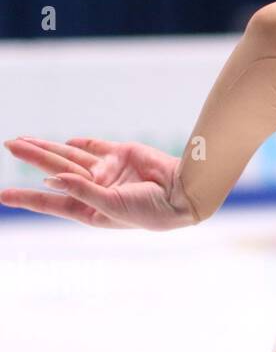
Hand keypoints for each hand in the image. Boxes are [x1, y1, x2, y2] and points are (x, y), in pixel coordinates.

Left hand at [0, 136, 195, 229]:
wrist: (181, 192)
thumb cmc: (148, 210)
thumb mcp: (110, 207)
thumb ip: (81, 191)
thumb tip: (51, 179)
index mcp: (89, 209)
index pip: (51, 202)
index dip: (26, 197)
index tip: (2, 195)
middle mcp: (94, 189)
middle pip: (56, 170)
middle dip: (33, 159)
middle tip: (10, 145)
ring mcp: (107, 171)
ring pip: (70, 156)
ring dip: (48, 148)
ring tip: (22, 140)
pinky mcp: (121, 154)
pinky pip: (95, 147)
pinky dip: (80, 143)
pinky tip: (65, 142)